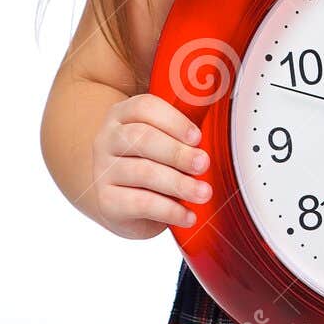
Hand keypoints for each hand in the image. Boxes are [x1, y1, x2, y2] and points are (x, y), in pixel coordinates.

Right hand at [91, 93, 212, 238]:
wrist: (121, 202)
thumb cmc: (150, 164)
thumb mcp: (162, 142)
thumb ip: (182, 133)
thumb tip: (220, 132)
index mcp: (122, 116)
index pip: (144, 108)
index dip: (173, 121)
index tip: (197, 137)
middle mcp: (108, 139)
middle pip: (141, 138)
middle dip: (177, 152)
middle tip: (203, 164)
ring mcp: (103, 170)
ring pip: (143, 172)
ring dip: (179, 183)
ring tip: (203, 192)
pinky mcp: (106, 201)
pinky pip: (140, 204)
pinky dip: (169, 210)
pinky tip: (188, 215)